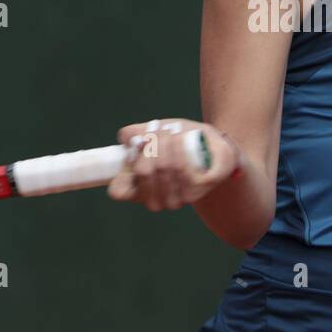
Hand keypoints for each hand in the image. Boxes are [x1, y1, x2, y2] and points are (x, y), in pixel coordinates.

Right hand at [107, 118, 240, 211]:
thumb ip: (133, 134)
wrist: (212, 147)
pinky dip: (180, 149)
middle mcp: (155, 201)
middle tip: (160, 129)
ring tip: (173, 129)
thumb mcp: (153, 134)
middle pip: (144, 170)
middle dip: (151, 144)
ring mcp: (177, 199)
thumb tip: (127, 139)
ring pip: (164, 167)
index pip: (119, 191)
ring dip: (167, 142)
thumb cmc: (178, 142)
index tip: (136, 146)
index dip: (124, 167)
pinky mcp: (198, 190)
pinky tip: (181, 138)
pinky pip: (183, 169)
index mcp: (138, 191)